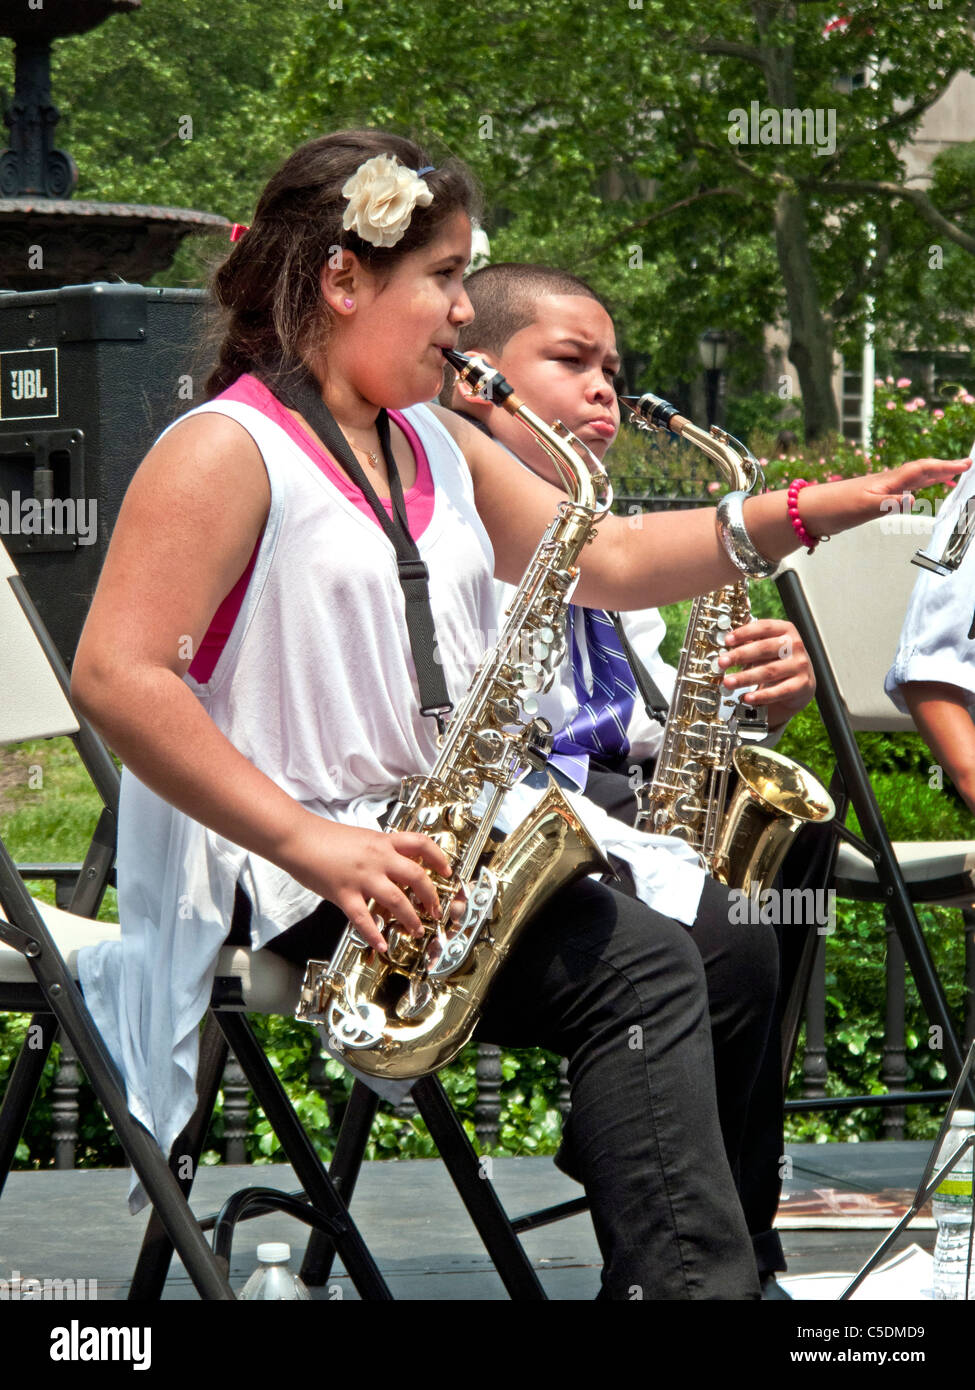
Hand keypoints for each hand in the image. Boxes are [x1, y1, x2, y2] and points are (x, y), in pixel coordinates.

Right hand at [279, 815, 453, 952]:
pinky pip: (363, 918)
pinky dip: (374, 934)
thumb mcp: (361, 838)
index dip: (438, 858)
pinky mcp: (344, 893)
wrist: (298, 837)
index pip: (420, 844)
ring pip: (396, 899)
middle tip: (435, 910)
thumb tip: (393, 868)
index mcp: (382, 842)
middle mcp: (377, 858)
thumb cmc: (325, 837)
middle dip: (431, 896)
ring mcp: (362, 876)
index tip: (447, 871)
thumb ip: (379, 852)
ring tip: (416, 930)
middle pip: (416, 876)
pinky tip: (382, 944)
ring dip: (410, 918)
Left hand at [718, 619, 814, 727]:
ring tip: (728, 682)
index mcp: (786, 630)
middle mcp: (795, 645)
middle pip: (764, 648)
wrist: (801, 683)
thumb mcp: (768, 646)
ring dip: (745, 677)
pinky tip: (747, 697)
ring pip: (769, 671)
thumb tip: (724, 643)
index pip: (764, 627)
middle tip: (721, 662)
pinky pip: (779, 691)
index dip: (744, 632)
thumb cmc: (779, 660)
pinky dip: (761, 695)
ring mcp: (800, 665)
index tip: (727, 640)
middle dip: (740, 655)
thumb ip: (750, 642)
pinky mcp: (802, 685)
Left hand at [798, 457, 970, 537]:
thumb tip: (913, 499)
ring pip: (912, 480)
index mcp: (887, 481)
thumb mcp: (864, 507)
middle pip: (921, 471)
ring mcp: (878, 489)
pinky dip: (915, 489)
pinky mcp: (870, 499)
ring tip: (949, 478)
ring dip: (932, 478)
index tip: (965, 465)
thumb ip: (889, 503)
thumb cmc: (832, 507)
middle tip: (964, 468)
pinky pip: (900, 490)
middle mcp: (885, 482)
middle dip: (944, 469)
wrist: (807, 511)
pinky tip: (915, 493)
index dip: (944, 467)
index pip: (922, 470)